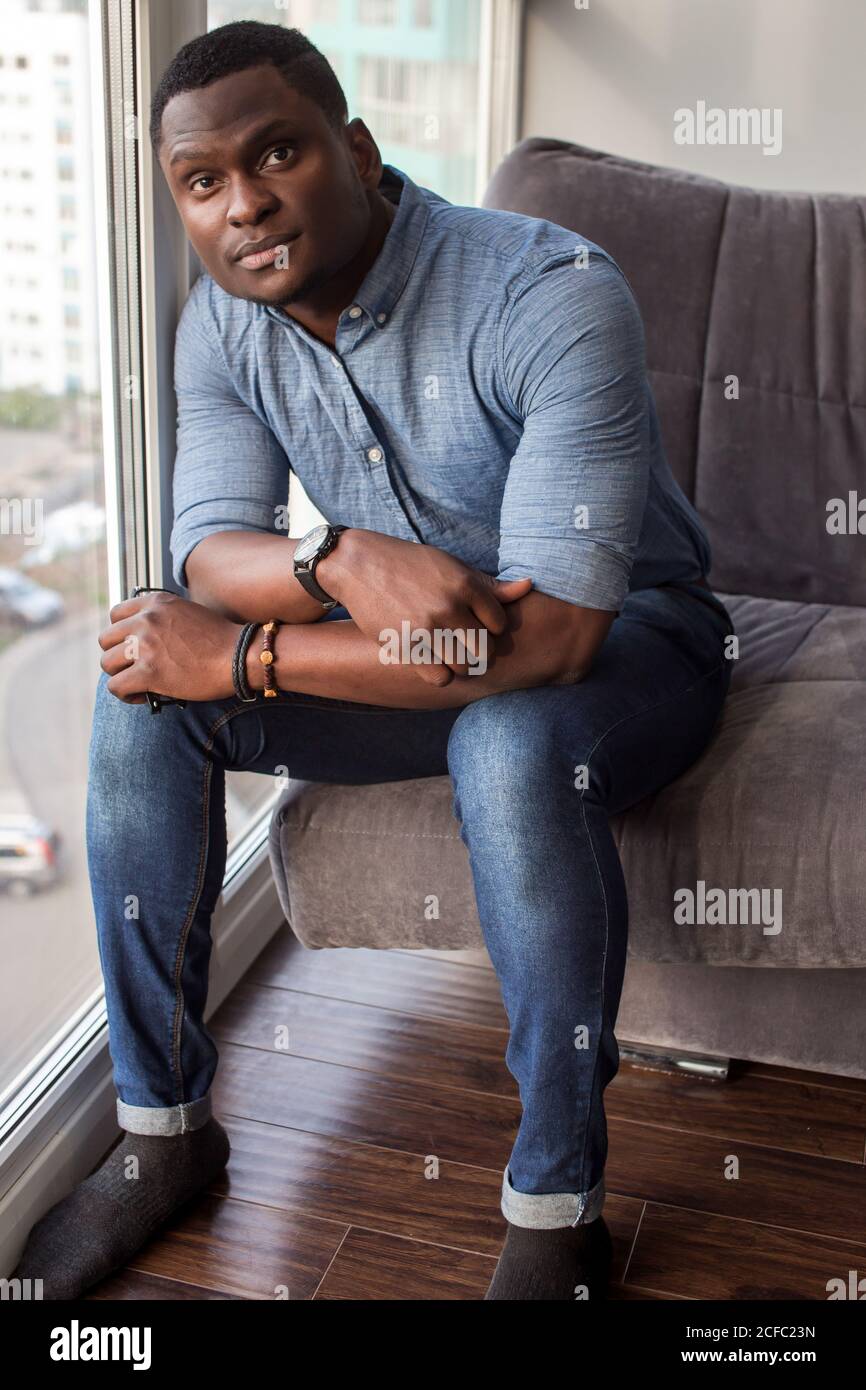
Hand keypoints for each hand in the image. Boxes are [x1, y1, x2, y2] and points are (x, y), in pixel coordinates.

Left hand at [97, 590, 240, 703]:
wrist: (241, 656)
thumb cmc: (221, 640)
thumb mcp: (188, 613)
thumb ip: (163, 618)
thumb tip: (143, 637)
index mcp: (155, 602)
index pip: (115, 615)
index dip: (120, 634)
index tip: (131, 647)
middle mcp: (146, 619)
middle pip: (105, 639)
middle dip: (118, 656)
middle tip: (133, 667)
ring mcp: (145, 645)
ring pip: (107, 663)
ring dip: (120, 675)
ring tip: (137, 683)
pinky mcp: (149, 672)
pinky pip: (116, 686)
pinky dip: (125, 694)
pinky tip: (141, 695)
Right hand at [317, 529, 532, 685]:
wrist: (359, 564)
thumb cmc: (411, 564)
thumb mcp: (452, 567)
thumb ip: (490, 585)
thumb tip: (529, 586)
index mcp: (465, 584)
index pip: (500, 624)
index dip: (493, 628)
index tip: (480, 625)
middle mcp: (449, 607)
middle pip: (486, 650)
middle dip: (482, 652)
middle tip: (470, 646)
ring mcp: (426, 629)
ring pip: (464, 666)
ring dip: (462, 665)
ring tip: (452, 653)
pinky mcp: (405, 646)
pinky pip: (439, 677)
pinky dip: (441, 674)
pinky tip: (434, 660)